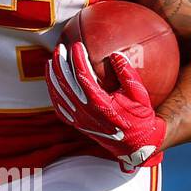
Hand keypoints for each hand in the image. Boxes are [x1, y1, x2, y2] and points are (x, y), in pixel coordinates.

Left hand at [46, 41, 166, 172]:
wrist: (135, 145)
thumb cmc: (139, 118)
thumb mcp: (139, 94)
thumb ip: (127, 74)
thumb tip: (116, 55)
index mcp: (99, 104)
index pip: (82, 76)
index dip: (77, 59)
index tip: (76, 45)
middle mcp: (85, 112)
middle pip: (65, 84)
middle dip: (60, 64)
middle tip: (58, 48)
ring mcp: (79, 120)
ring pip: (59, 96)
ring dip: (53, 77)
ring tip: (51, 61)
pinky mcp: (78, 125)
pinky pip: (60, 108)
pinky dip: (54, 94)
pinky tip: (53, 83)